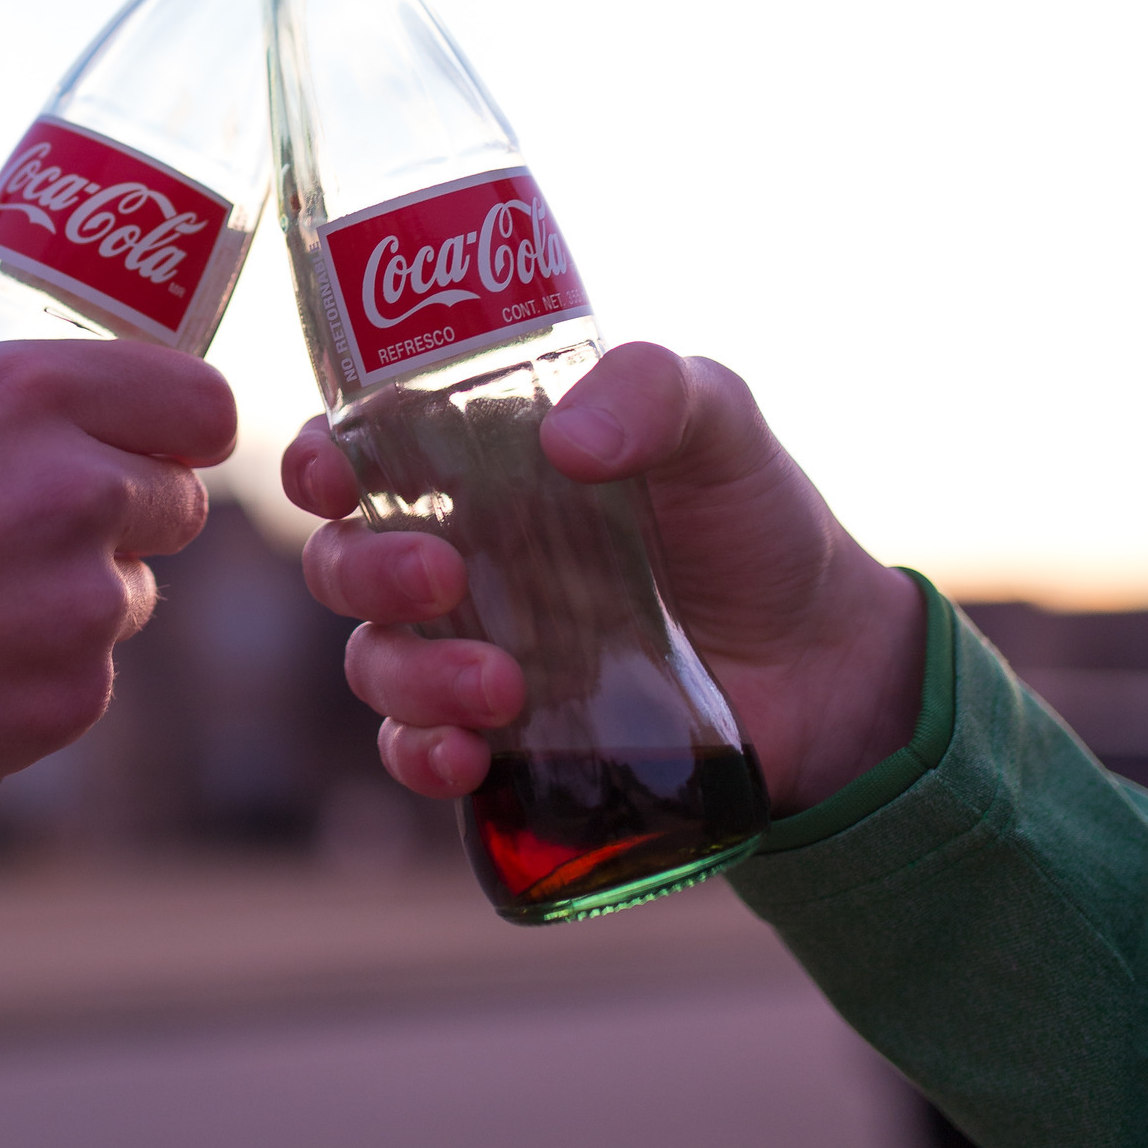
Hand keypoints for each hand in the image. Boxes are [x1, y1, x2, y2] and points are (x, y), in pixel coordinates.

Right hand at [0, 270, 235, 846]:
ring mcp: (77, 602)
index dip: (186, 431)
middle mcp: (76, 488)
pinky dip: (44, 680)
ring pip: (135, 597)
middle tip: (34, 535)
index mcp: (33, 391)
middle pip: (181, 505)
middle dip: (127, 518)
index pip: (205, 406)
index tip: (162, 447)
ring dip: (81, 600)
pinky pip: (93, 680)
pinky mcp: (65, 699)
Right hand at [282, 343, 923, 816]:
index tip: (332, 472)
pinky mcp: (504, 738)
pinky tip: (466, 757)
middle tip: (440, 577)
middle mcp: (461, 557)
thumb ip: (653, 390)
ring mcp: (475, 649)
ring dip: (409, 674)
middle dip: (365, 571)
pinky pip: (415, 750)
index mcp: (482, 469)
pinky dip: (420, 756)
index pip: (358, 453)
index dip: (318, 461)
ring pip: (374, 663)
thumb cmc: (755, 519)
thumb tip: (564, 441)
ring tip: (502, 684)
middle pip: (342, 562)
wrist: (829, 664)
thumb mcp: (719, 422)